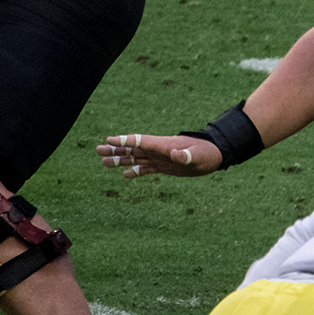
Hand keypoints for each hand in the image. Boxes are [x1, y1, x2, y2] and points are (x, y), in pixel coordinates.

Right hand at [96, 134, 220, 178]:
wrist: (216, 156)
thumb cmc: (208, 153)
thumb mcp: (197, 156)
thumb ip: (186, 155)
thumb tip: (176, 154)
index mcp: (163, 145)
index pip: (140, 141)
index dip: (125, 140)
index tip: (109, 139)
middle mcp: (159, 150)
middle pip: (132, 149)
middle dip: (115, 149)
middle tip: (97, 149)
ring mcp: (161, 158)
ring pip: (136, 158)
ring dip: (121, 160)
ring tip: (104, 162)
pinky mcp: (165, 167)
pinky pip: (147, 169)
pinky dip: (136, 171)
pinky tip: (125, 175)